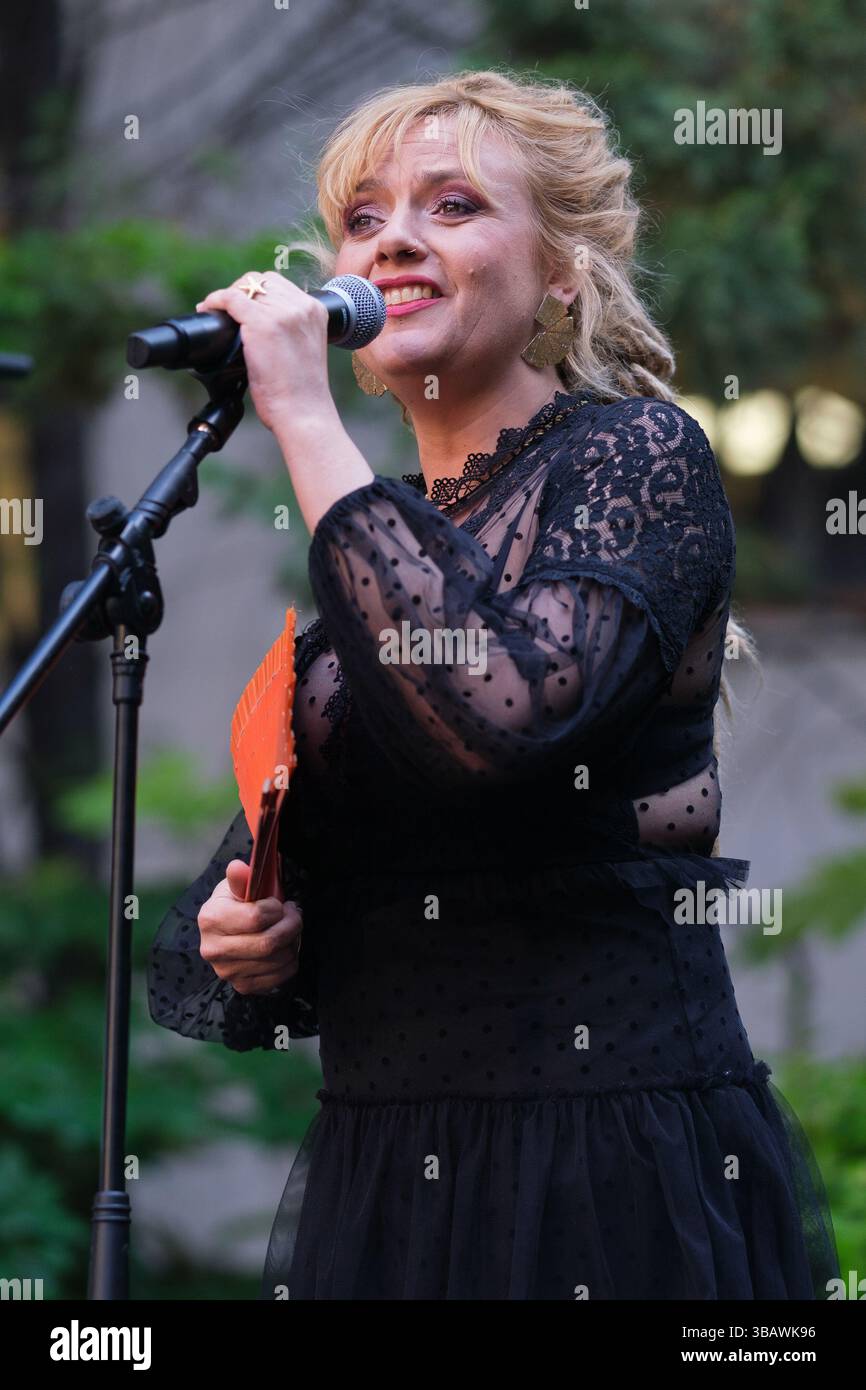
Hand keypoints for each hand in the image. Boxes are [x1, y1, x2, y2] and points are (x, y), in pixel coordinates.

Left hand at [195, 271, 332, 432]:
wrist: (303, 413)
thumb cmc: (301, 393)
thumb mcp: (304, 349)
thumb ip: (290, 329)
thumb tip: (257, 323)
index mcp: (316, 310)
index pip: (280, 285)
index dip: (257, 292)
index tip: (243, 307)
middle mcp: (301, 306)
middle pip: (262, 280)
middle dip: (242, 291)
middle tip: (228, 311)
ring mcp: (282, 313)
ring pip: (245, 286)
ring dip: (228, 296)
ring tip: (217, 311)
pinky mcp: (261, 323)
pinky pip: (230, 298)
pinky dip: (215, 301)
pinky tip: (208, 310)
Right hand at [197, 858, 302, 994]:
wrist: (225, 931)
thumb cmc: (234, 905)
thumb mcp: (235, 886)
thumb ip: (240, 878)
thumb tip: (237, 867)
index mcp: (210, 919)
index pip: (257, 918)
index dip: (276, 908)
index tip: (278, 903)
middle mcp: (214, 949)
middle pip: (268, 943)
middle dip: (292, 925)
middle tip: (294, 915)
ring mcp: (227, 972)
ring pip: (278, 959)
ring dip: (293, 941)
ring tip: (288, 929)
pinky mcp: (242, 986)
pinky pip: (281, 976)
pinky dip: (291, 960)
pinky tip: (283, 947)